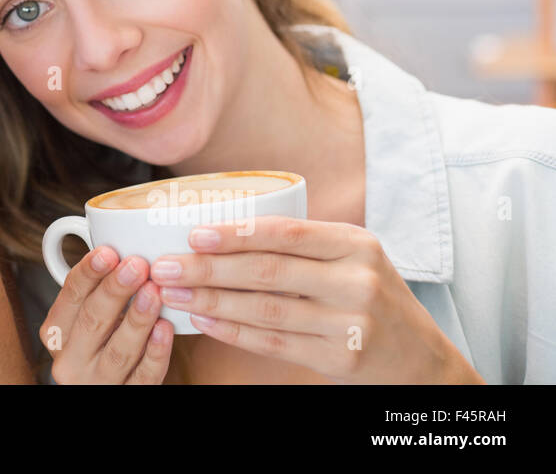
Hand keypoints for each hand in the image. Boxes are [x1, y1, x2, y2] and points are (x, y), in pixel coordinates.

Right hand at [38, 246, 172, 383]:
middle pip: (92, 321)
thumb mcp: (85, 315)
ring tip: (155, 291)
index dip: (88, 271)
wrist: (103, 387)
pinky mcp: (126, 396)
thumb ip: (94, 287)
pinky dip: (156, 352)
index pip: (69, 296)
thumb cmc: (100, 341)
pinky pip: (144, 376)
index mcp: (56, 331)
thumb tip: (119, 237)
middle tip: (137, 265)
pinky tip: (166, 328)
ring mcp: (97, 382)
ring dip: (138, 318)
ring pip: (119, 350)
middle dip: (115, 290)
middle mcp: (70, 359)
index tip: (108, 250)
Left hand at [151, 216, 482, 382]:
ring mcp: (350, 323)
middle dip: (208, 269)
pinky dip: (232, 330)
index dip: (236, 233)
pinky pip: (274, 342)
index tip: (193, 234)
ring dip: (211, 300)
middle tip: (164, 265)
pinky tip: (203, 319)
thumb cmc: (372, 296)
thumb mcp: (355, 257)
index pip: (286, 234)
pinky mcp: (341, 358)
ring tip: (173, 293)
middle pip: (268, 272)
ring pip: (265, 310)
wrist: (422, 358)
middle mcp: (357, 280)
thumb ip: (305, 243)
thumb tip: (222, 228)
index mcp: (356, 243)